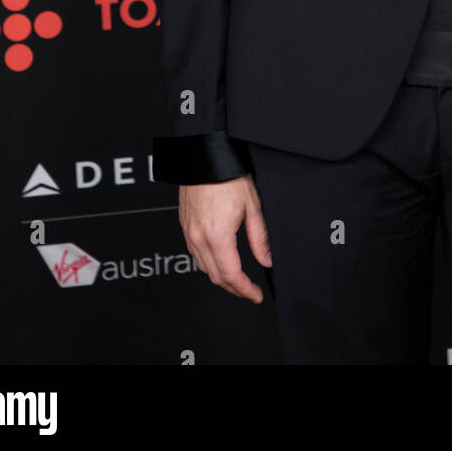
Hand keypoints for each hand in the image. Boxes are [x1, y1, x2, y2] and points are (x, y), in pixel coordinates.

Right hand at [179, 175, 271, 302]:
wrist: (204, 156)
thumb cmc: (227, 174)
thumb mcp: (252, 205)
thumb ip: (260, 237)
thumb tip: (267, 259)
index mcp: (217, 235)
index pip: (231, 275)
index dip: (245, 290)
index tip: (255, 295)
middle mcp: (199, 237)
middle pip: (216, 277)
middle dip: (234, 288)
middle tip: (249, 291)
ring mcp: (189, 232)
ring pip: (203, 267)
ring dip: (220, 277)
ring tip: (237, 278)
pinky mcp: (185, 225)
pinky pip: (194, 254)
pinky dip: (208, 263)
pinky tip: (219, 259)